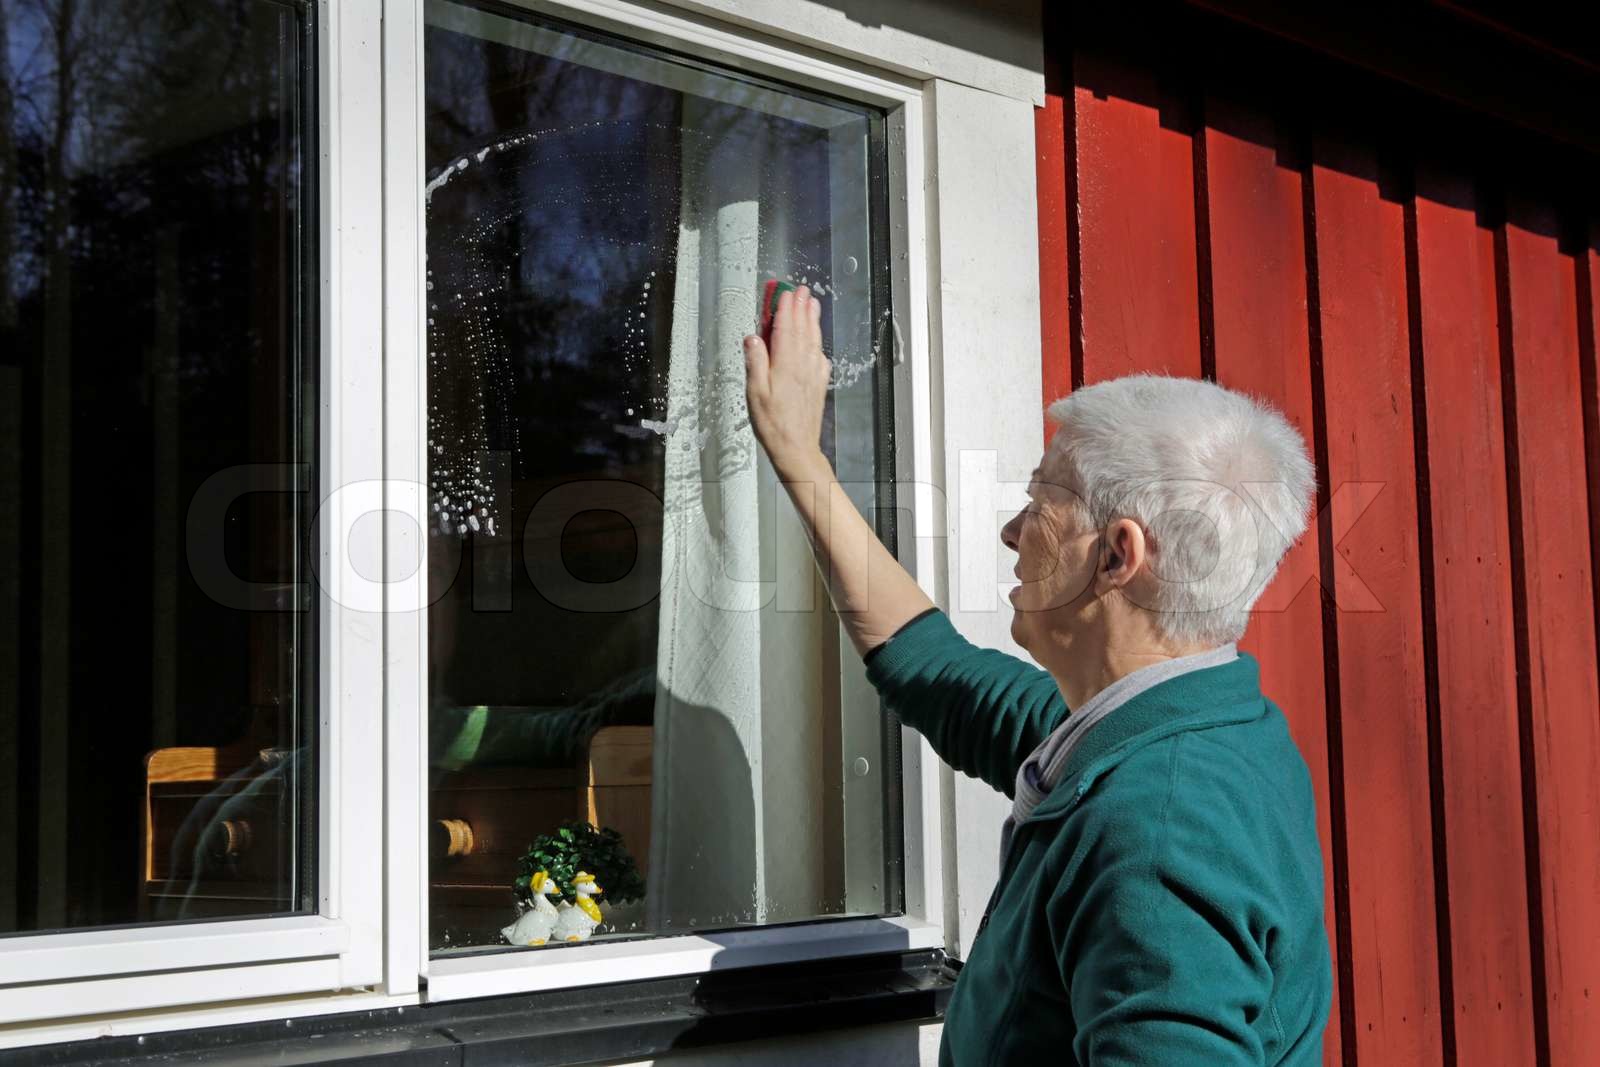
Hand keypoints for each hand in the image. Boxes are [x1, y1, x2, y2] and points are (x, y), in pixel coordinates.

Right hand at [743, 284, 829, 476]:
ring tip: (813, 304)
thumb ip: (755, 362)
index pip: (786, 328)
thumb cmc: (773, 424)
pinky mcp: (819, 384)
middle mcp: (803, 365)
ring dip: (812, 320)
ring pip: (814, 340)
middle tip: (803, 291)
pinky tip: (817, 342)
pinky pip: (820, 357)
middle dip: (802, 308)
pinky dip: (818, 343)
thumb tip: (753, 338)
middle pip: (803, 330)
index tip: (785, 292)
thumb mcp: (755, 393)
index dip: (786, 308)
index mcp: (785, 364)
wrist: (796, 448)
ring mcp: (814, 374)